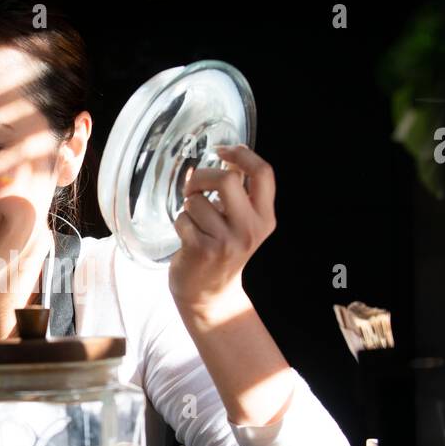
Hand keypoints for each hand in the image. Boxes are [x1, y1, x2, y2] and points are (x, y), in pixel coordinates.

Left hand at [168, 144, 275, 312]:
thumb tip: (227, 155)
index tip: (224, 151)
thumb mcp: (242, 223)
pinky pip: (182, 218)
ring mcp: (226, 241)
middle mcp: (249, 229)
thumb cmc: (222, 250)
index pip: (264, 173)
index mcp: (264, 218)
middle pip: (226, 178)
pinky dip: (180, 223)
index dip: (242, 154)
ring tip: (196, 225)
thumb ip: (240, 193)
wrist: (210, 295)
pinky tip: (189, 238)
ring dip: (189, 207)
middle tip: (196, 187)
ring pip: (197, 200)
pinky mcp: (202, 249)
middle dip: (203, 176)